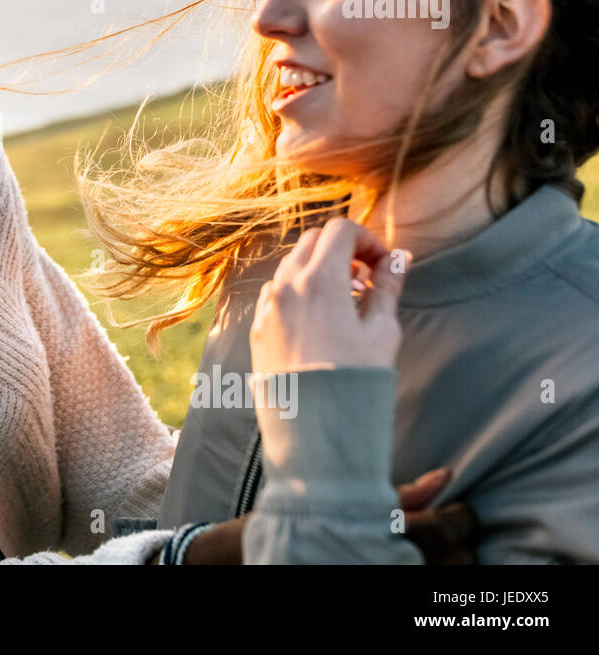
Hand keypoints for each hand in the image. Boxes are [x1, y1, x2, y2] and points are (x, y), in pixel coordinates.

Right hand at [176, 468, 477, 564]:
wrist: (246, 556)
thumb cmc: (293, 517)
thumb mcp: (342, 498)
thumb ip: (400, 494)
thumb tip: (446, 477)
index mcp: (374, 532)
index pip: (444, 531)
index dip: (462, 519)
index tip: (461, 510)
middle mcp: (380, 563)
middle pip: (454, 561)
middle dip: (457, 544)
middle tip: (446, 529)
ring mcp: (375, 580)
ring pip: (440, 580)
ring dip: (445, 564)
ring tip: (432, 551)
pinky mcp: (372, 597)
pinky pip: (415, 589)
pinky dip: (422, 575)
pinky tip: (411, 563)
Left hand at [250, 217, 408, 373]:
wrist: (314, 427)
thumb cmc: (355, 380)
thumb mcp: (382, 332)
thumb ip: (388, 287)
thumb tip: (399, 258)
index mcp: (319, 280)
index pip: (339, 230)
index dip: (366, 239)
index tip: (382, 264)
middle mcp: (286, 286)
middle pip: (312, 240)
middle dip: (341, 249)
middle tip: (366, 278)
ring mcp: (267, 306)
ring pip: (290, 264)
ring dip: (318, 268)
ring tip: (345, 299)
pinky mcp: (258, 327)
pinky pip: (276, 291)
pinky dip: (298, 289)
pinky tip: (319, 317)